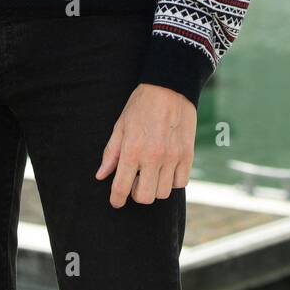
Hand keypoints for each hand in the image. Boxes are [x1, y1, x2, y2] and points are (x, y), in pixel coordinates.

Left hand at [95, 83, 195, 207]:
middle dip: (137, 194)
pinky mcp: (187, 155)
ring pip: (163, 193)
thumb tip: (101, 175)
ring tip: (152, 172)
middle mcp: (153, 157)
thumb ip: (111, 153)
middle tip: (136, 181)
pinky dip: (172, 181)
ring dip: (155, 187)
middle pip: (145, 197)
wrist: (170, 87)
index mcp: (132, 150)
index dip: (117, 200)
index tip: (116, 201)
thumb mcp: (120, 126)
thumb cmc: (141, 105)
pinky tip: (167, 168)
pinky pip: (180, 183)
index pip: (122, 188)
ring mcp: (172, 157)